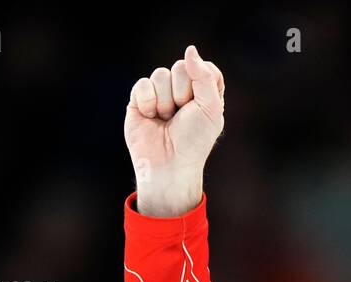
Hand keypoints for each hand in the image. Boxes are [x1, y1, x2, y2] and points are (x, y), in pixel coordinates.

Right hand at [124, 44, 225, 216]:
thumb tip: (189, 49)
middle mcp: (182, 90)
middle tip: (182, 115)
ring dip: (165, 101)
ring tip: (166, 119)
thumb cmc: (194, 140)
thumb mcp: (210, 108)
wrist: (169, 164)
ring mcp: (160, 94)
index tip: (201, 103)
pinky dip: (148, 102)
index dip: (201, 82)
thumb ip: (205, 76)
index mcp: (204, 92)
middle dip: (182, 93)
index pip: (204, 67)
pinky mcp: (140, 99)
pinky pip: (143, 84)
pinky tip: (151, 117)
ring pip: (160, 74)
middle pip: (180, 67)